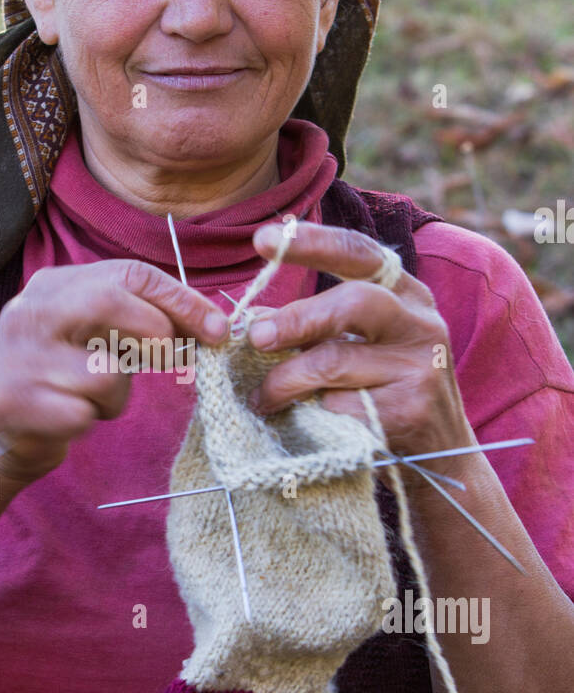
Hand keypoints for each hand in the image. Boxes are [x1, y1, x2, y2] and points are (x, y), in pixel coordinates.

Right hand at [0, 258, 229, 486]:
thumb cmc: (62, 379)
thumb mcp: (97, 336)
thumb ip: (141, 321)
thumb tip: (213, 325)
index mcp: (53, 285)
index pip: (129, 273)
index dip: (181, 299)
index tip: (218, 328)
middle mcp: (29, 311)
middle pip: (110, 300)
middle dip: (156, 331)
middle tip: (171, 359)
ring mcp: (18, 356)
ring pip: (104, 371)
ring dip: (117, 395)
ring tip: (93, 400)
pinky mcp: (16, 401)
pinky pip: (84, 413)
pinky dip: (90, 421)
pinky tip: (67, 418)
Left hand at [244, 221, 475, 477]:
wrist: (439, 453)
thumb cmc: (385, 390)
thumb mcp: (365, 344)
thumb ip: (321, 325)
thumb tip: (253, 316)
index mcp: (406, 294)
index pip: (359, 253)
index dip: (311, 242)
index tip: (263, 240)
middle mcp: (421, 323)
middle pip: (353, 303)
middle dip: (296, 319)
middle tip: (255, 337)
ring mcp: (421, 367)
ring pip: (334, 362)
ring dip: (285, 381)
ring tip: (262, 398)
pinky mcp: (410, 411)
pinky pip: (341, 407)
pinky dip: (312, 415)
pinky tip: (306, 424)